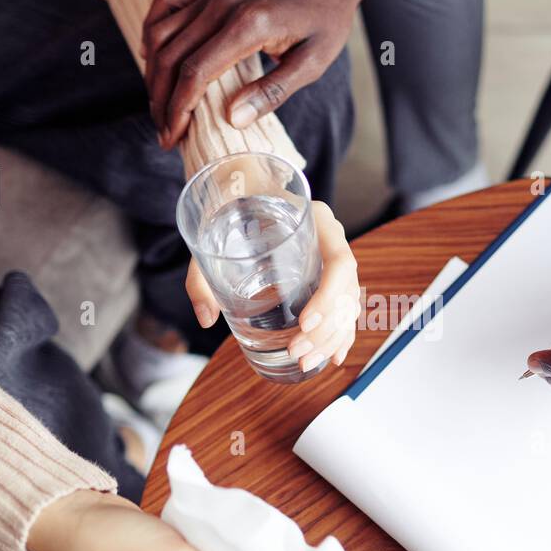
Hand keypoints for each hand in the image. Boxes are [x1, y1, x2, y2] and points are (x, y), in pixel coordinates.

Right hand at [141, 0, 402, 146]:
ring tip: (159, 108)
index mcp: (248, 25)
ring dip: (153, 76)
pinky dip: (151, 31)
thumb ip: (272, 91)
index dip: (178, 109)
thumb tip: (233, 119)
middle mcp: (221, 5)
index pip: (195, 72)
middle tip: (164, 134)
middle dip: (161, 102)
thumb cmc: (324, 20)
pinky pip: (164, 3)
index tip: (173, 138)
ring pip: (161, 34)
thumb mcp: (312, 63)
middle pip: (170, 58)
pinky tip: (153, 59)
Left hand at [187, 200, 359, 371]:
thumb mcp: (210, 237)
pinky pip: (344, 308)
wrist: (242, 190)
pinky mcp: (327, 276)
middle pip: (347, 290)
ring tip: (306, 361)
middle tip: (298, 352)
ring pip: (348, 304)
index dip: (328, 296)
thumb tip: (205, 317)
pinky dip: (341, 334)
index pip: (340, 261)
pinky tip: (333, 356)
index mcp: (316, 219)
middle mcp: (332, 239)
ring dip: (332, 338)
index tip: (305, 322)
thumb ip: (201, 275)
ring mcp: (332, 259)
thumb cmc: (232, 209)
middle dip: (327, 329)